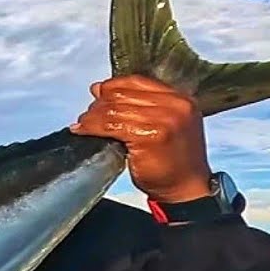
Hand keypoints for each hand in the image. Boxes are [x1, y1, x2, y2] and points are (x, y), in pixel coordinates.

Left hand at [70, 74, 212, 202]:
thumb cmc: (173, 162)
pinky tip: (83, 131)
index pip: (138, 81)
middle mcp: (176, 105)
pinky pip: (112, 125)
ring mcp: (164, 119)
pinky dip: (92, 128)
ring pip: (114, 109)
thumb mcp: (164, 126)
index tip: (96, 93)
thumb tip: (99, 88)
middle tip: (86, 116)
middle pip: (124, 94)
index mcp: (181, 99)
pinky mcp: (150, 135)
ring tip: (82, 125)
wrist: (187, 189)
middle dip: (100, 103)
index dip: (113, 86)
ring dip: (92, 117)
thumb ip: (140, 107)